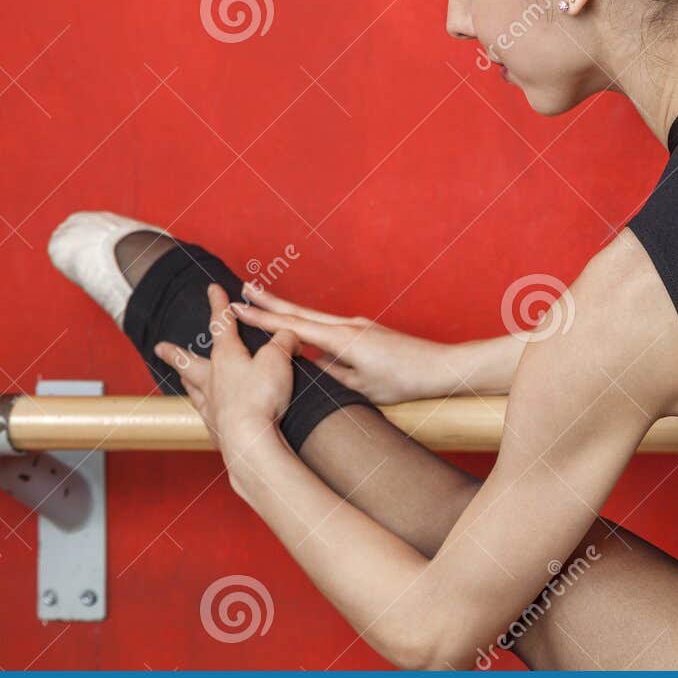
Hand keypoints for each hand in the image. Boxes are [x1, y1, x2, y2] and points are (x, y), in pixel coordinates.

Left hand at [155, 283, 297, 449]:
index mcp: (227, 357)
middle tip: (160, 347)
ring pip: (193, 389)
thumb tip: (288, 335)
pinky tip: (207, 412)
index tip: (212, 289)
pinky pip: (206, 415)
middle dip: (176, 353)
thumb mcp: (279, 360)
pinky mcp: (218, 430)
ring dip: (186, 380)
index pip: (221, 325)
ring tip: (181, 376)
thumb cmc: (261, 398)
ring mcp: (212, 406)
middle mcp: (213, 380)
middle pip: (189, 362)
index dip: (218, 305)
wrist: (250, 441)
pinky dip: (205, 410)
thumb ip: (283, 342)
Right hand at [231, 284, 453, 403]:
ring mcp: (356, 326)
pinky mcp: (364, 331)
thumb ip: (331, 374)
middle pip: (301, 312)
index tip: (238, 309)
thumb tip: (306, 365)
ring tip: (263, 302)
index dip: (263, 319)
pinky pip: (327, 325)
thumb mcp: (362, 387)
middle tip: (243, 290)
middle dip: (270, 302)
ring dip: (287, 310)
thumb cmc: (404, 381)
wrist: (439, 366)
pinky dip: (306, 322)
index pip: (294, 327)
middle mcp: (347, 326)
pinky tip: (299, 328)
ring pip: (313, 316)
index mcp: (342, 339)